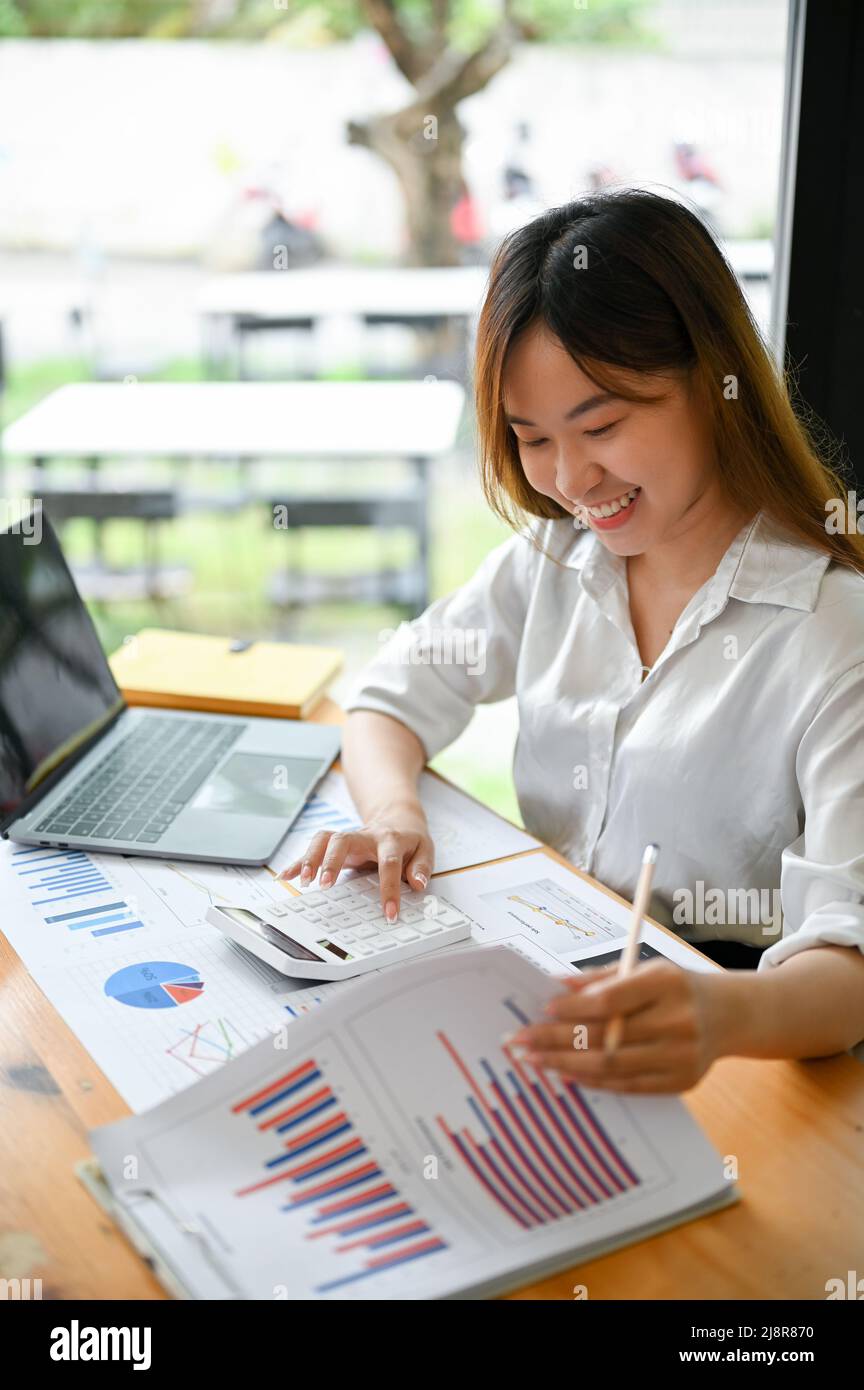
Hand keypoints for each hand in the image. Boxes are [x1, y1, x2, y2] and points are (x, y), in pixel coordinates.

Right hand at [277, 806, 433, 921]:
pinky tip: (286, 876)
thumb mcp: (425, 849)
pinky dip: (298, 862)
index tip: (389, 913)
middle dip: (332, 861)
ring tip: (304, 882)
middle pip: (343, 841)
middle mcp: (365, 836)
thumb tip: (418, 884)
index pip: (389, 863)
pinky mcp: (335, 844)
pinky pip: (313, 848)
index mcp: (390, 839)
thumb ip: (422, 866)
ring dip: (311, 859)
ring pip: (324, 840)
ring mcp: (347, 838)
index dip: (389, 889)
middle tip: (324, 885)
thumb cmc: (409, 839)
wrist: (397, 817)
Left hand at [508, 962, 729, 1093]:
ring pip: (612, 1067)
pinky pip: (628, 1086)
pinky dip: (593, 1080)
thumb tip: (556, 985)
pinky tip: (567, 1073)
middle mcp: (678, 1021)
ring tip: (535, 1060)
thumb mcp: (646, 969)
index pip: (610, 1001)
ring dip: (566, 1064)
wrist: (728, 1014)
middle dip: (555, 1040)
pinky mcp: (681, 1082)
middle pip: (605, 1037)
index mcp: (667, 984)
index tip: (542, 1009)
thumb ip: (602, 977)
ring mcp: (682, 1056)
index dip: (573, 1007)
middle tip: (520, 1040)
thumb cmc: (676, 987)